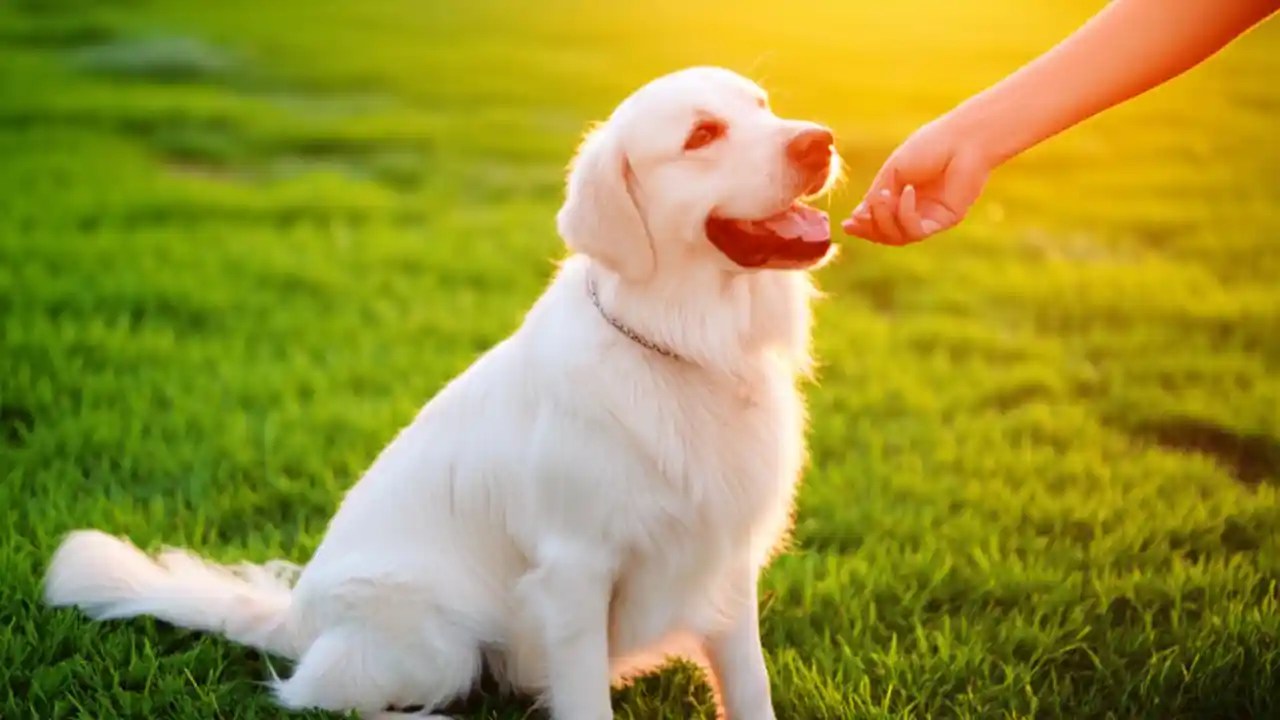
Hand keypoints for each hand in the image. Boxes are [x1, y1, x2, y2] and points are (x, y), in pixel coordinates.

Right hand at [842, 115, 993, 244]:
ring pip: (898, 237)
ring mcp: (929, 216)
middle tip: (861, 217)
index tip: (846, 224)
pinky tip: (908, 193)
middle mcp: (914, 209)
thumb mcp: (893, 171)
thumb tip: (857, 218)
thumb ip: (876, 196)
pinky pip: (917, 230)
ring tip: (883, 198)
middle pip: (885, 234)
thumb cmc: (930, 146)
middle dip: (870, 227)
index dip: (861, 226)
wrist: (964, 139)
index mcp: (900, 195)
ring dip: (884, 220)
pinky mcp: (944, 220)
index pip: (877, 221)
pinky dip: (905, 214)